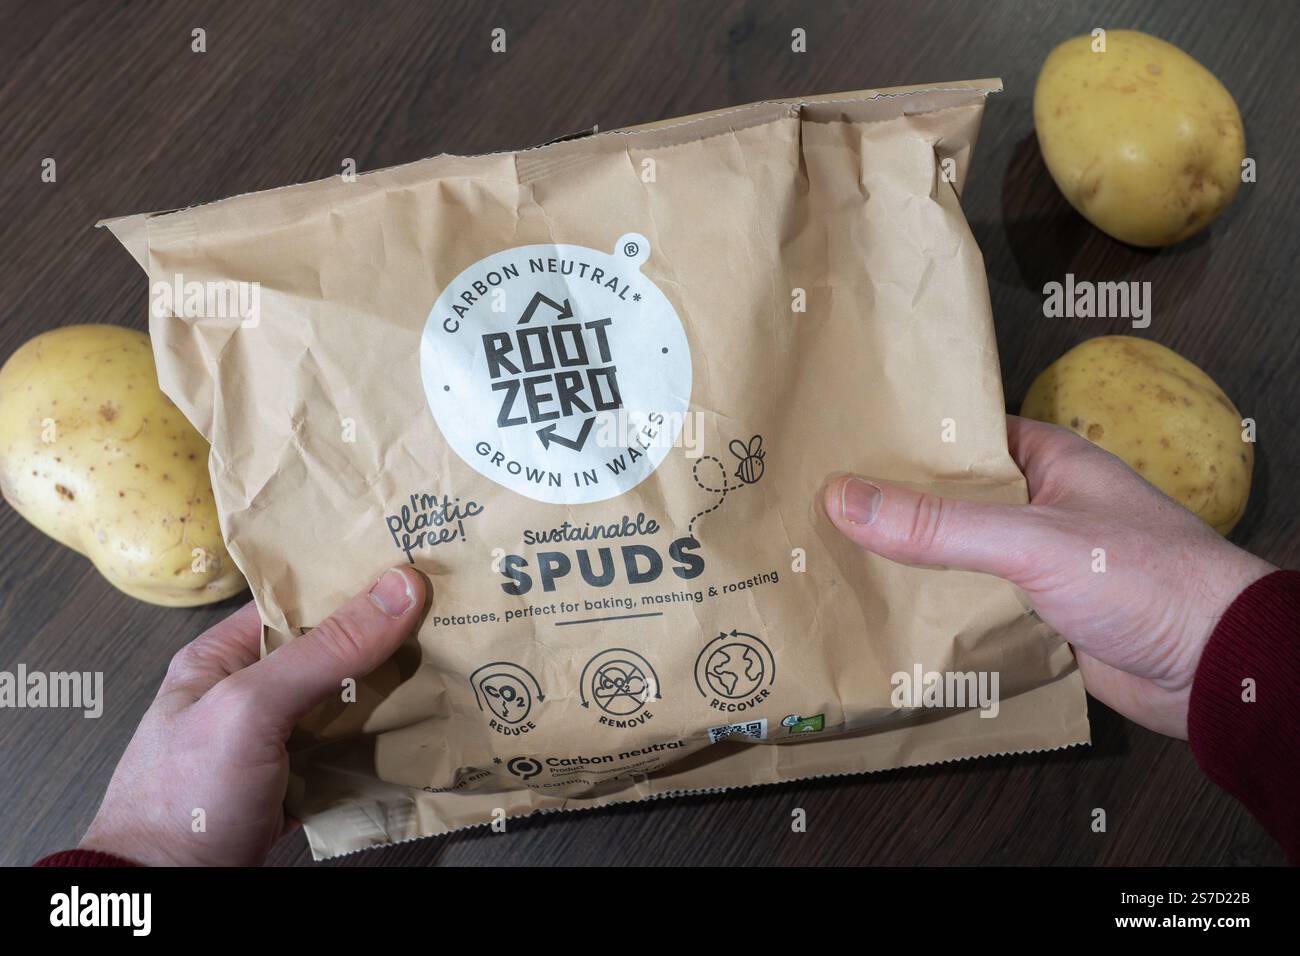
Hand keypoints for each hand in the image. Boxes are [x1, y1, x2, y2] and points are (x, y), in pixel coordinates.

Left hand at [79, 566, 425, 865]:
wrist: (169, 896)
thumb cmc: (181, 803)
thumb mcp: (252, 708)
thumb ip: (324, 650)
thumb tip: (395, 590)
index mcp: (221, 658)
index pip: (298, 600)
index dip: (352, 583)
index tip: (411, 569)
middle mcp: (249, 695)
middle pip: (332, 651)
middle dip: (385, 639)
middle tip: (447, 617)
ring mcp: (275, 743)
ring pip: (348, 702)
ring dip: (392, 693)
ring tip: (447, 667)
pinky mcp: (298, 785)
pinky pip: (351, 751)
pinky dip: (385, 744)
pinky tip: (419, 732)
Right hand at [822, 415, 1272, 738]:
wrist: (1215, 669)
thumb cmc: (1144, 578)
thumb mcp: (1033, 541)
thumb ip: (940, 526)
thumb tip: (843, 498)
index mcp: (1046, 460)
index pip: (957, 438)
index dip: (900, 442)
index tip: (832, 447)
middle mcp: (1037, 506)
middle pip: (948, 502)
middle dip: (890, 511)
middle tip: (810, 509)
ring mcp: (1035, 563)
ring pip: (955, 558)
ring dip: (907, 566)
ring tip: (826, 561)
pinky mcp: (1036, 616)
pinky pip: (971, 606)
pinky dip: (933, 611)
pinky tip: (879, 616)